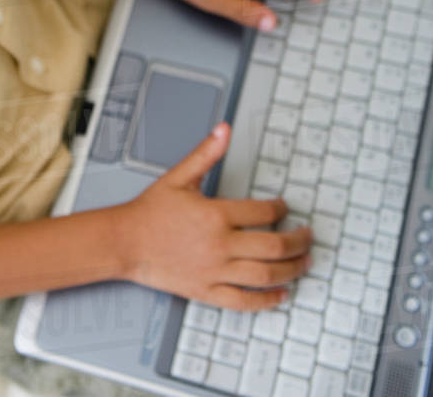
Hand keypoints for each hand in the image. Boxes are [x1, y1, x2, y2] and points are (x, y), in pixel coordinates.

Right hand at [113, 123, 311, 309]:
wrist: (125, 242)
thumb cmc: (149, 212)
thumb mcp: (178, 177)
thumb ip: (205, 154)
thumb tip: (224, 131)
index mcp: (215, 215)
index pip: (263, 212)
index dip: (281, 209)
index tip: (284, 208)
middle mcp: (219, 245)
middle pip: (274, 246)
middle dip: (298, 241)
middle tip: (307, 237)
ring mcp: (214, 271)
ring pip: (266, 275)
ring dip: (292, 269)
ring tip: (303, 263)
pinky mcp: (207, 291)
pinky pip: (244, 301)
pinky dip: (267, 301)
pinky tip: (280, 294)